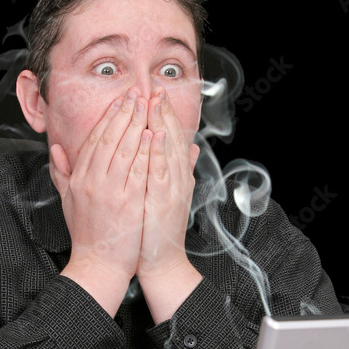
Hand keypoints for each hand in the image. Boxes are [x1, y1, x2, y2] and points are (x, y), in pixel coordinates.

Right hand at [52, 89, 151, 312]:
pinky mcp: (128, 202)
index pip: (95, 140)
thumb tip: (55, 149)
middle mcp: (93, 181)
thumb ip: (61, 173)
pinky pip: (138, 170)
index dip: (108, 117)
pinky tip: (152, 134)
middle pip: (110, 138)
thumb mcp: (67, 201)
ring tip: (147, 104)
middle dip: (124, 112)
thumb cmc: (86, 235)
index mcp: (80, 179)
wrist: (96, 265)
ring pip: (124, 149)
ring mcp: (111, 191)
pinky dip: (146, 150)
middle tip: (136, 92)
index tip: (120, 100)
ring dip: (136, 124)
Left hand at [137, 87, 199, 278]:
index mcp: (176, 175)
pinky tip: (156, 134)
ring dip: (163, 123)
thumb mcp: (170, 194)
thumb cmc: (157, 230)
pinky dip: (160, 152)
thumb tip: (192, 148)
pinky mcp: (165, 200)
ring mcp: (173, 188)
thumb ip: (180, 169)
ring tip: (156, 101)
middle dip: (164, 111)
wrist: (161, 261)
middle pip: (172, 137)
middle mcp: (178, 178)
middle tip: (156, 87)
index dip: (165, 114)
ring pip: (169, 149)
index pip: (171, 138)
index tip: (156, 93)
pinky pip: (161, 171)